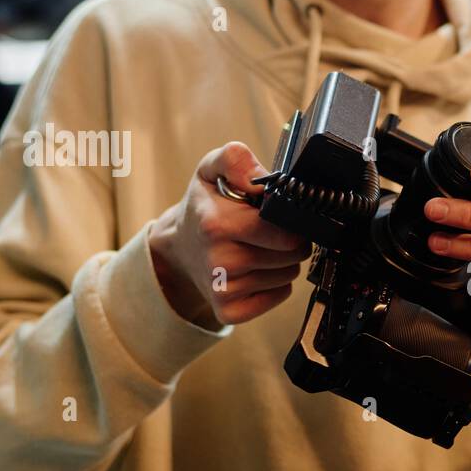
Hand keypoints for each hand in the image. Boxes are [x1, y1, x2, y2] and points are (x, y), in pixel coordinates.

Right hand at [148, 142, 311, 327]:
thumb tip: (262, 178)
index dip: (290, 220)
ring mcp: (223, 289)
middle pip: (292, 254)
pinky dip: (276, 283)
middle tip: (270, 230)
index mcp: (216, 223)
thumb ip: (236, 159)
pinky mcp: (229, 310)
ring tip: (258, 247)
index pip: (284, 232)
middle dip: (290, 239)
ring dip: (282, 260)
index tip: (277, 213)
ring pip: (288, 275)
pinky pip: (280, 296)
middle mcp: (219, 260)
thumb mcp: (212, 169)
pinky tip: (256, 269)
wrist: (178, 247)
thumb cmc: (203, 207)